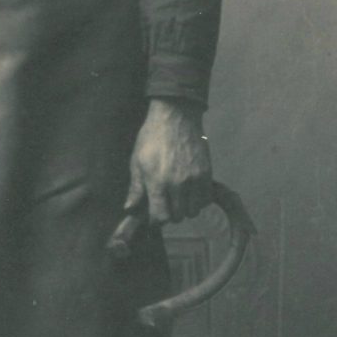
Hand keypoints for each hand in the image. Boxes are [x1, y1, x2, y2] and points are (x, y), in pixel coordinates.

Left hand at [124, 99, 212, 227]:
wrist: (176, 117)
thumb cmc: (152, 138)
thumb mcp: (137, 161)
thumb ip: (135, 188)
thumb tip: (129, 208)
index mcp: (157, 181)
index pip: (161, 216)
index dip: (156, 219)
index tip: (155, 215)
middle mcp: (177, 183)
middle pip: (178, 216)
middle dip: (171, 213)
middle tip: (166, 203)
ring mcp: (194, 179)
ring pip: (193, 211)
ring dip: (186, 208)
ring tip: (179, 197)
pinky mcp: (206, 174)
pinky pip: (206, 200)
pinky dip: (199, 200)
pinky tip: (190, 191)